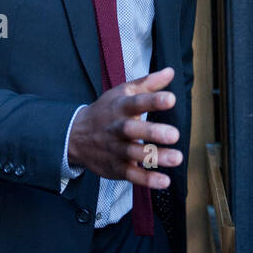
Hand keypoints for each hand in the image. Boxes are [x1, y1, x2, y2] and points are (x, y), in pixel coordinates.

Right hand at [66, 67, 181, 188]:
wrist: (75, 135)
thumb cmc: (106, 111)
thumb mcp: (122, 93)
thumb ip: (148, 84)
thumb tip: (170, 71)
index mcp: (120, 107)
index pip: (136, 102)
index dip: (153, 101)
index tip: (171, 99)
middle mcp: (117, 128)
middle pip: (132, 130)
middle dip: (152, 132)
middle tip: (174, 134)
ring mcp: (115, 149)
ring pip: (133, 154)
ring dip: (155, 157)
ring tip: (177, 158)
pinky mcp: (115, 168)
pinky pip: (131, 175)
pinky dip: (147, 180)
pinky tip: (164, 181)